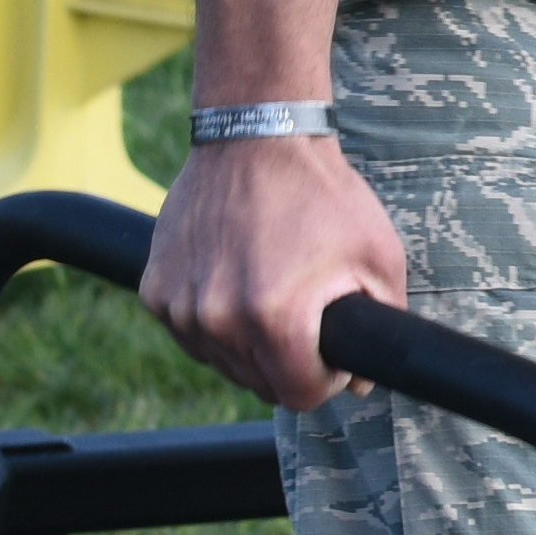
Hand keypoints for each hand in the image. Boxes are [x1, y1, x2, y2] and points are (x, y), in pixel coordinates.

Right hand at [146, 129, 408, 415]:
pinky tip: (236, 279)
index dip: (325, 378)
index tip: (329, 346)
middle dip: (288, 360)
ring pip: (223, 364)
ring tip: (270, 287)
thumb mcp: (379, 257)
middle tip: (304, 309)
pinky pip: (191, 335)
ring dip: (249, 343)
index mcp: (274, 318)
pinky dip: (214, 321)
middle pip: (260, 384)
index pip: (299, 396)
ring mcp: (179, 306)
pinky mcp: (153, 290)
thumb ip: (382, 327)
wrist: (256, 139)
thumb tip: (359, 383)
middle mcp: (217, 319)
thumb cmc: (323, 195)